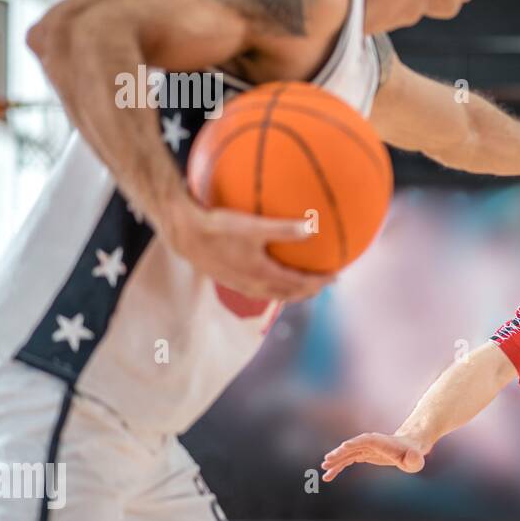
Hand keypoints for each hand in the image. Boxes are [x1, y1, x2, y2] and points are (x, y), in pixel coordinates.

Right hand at [160, 197, 334, 301]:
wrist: (183, 235)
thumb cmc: (218, 227)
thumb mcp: (254, 226)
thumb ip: (284, 228)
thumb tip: (313, 227)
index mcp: (262, 275)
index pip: (298, 285)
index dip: (318, 282)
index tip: (336, 277)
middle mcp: (252, 285)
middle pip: (288, 294)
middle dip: (308, 290)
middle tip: (324, 282)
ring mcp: (239, 284)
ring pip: (272, 293)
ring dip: (291, 290)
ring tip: (302, 282)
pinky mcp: (228, 279)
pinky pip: (259, 287)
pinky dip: (273, 284)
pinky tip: (270, 270)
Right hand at [321, 432, 429, 480]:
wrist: (409, 449)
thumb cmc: (412, 454)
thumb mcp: (415, 459)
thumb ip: (413, 459)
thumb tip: (412, 459)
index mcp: (381, 442)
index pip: (366, 440)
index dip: (355, 443)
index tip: (344, 447)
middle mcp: (371, 443)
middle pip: (353, 446)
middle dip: (340, 453)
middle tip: (327, 460)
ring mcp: (365, 448)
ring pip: (347, 454)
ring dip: (336, 461)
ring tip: (324, 469)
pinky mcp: (363, 454)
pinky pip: (348, 460)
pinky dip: (338, 466)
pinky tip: (329, 475)